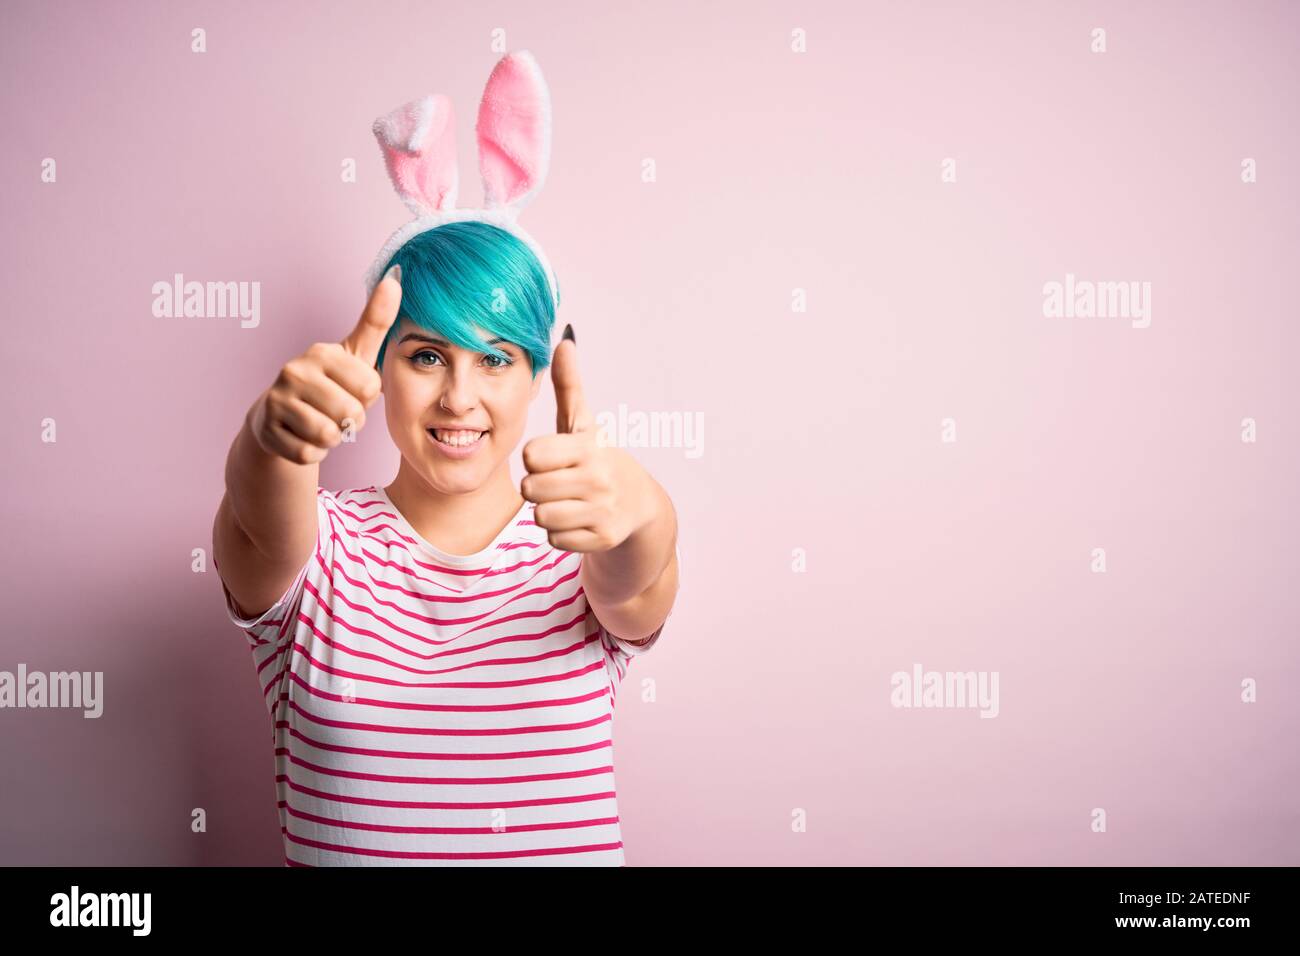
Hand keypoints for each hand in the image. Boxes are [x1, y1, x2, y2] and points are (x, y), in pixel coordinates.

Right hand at [248, 266, 401, 463]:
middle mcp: (294, 370)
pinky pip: (309, 454)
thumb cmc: (328, 384)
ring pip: (330, 436)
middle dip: (351, 421)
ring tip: (321, 422)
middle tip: (336, 411)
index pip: (371, 388)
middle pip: (351, 414)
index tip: (350, 389)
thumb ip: (377, 320)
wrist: (278, 417)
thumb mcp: (355, 353)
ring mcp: (277, 400)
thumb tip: (396, 277)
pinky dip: (313, 452)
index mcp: (321, 352)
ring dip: (333, 438)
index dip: (367, 398)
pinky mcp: (267, 431)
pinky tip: (302, 436)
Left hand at [521, 332, 652, 551]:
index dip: (538, 459)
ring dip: (548, 511)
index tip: (555, 458)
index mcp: (589, 447)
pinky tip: (578, 520)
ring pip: (540, 517)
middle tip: (561, 482)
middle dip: (539, 487)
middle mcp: (599, 478)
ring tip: (569, 501)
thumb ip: (569, 385)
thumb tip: (564, 339)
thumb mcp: (584, 424)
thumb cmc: (599, 459)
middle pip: (531, 489)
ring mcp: (602, 510)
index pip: (532, 456)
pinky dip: (561, 533)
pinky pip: (554, 539)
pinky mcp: (602, 538)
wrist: (640, 505)